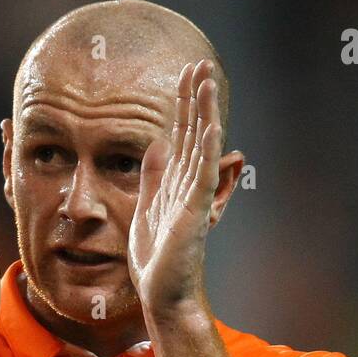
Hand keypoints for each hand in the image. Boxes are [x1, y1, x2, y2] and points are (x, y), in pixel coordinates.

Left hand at [127, 61, 221, 318]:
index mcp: (177, 182)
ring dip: (205, 114)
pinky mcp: (195, 213)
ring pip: (202, 148)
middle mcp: (190, 185)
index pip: (183, 133)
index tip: (185, 73)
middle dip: (197, 98)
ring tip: (208, 82)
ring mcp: (194, 197)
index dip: (184, 103)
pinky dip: (208, 153)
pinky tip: (210, 128)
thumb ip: (152, 177)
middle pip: (195, 132)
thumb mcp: (146, 207)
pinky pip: (204, 178)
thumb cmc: (156, 259)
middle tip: (202, 63)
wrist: (161, 293)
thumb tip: (155, 144)